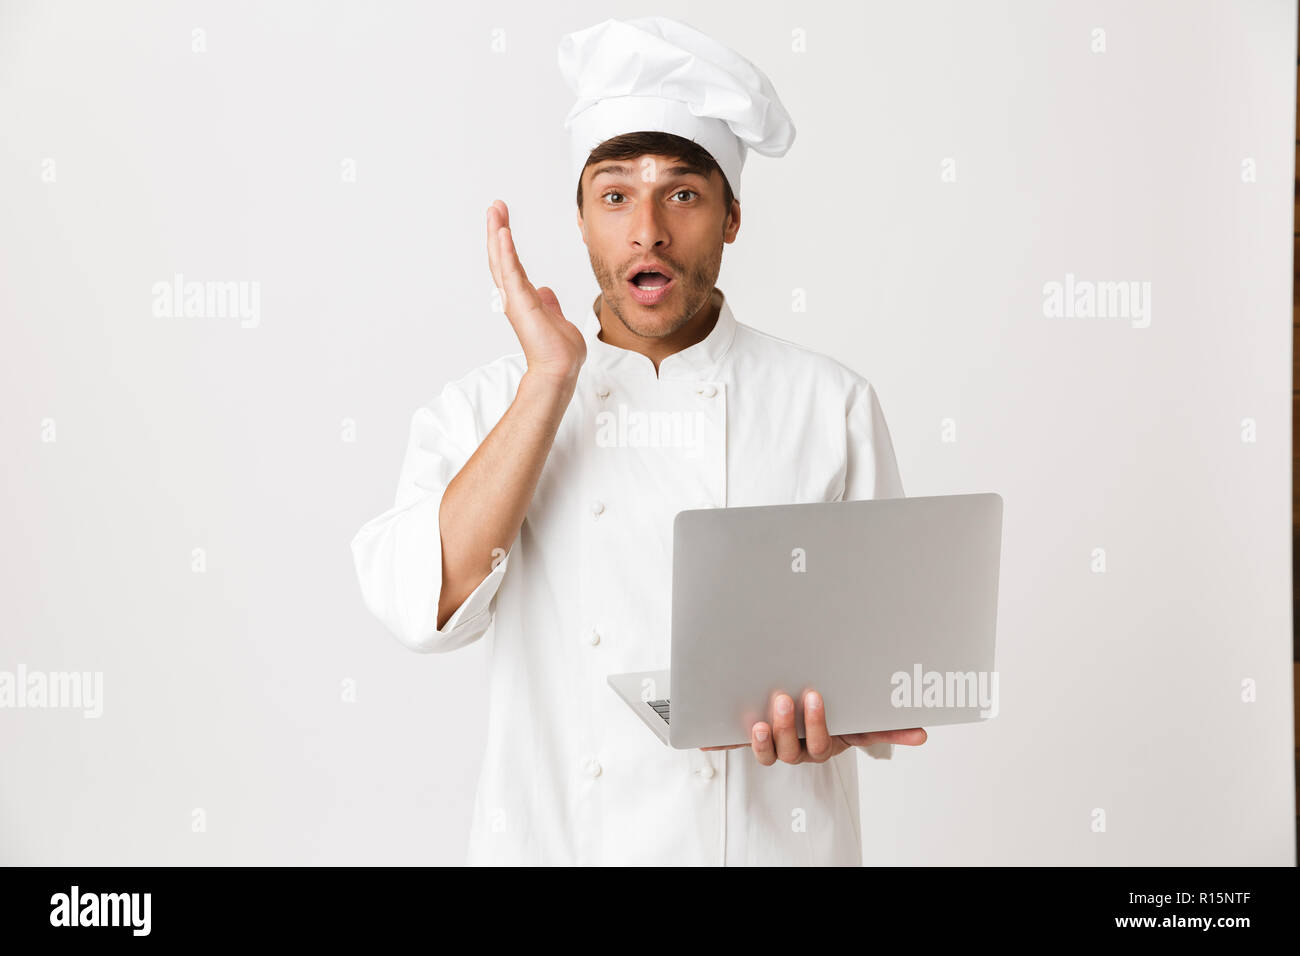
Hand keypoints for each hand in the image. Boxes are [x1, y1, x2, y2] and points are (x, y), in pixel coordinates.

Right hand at [486, 200, 586, 385]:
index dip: (506, 242)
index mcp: (524, 298)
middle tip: (495, 206)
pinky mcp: (519, 303)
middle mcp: (515, 297)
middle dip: (497, 230)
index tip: (503, 221)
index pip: (512, 263)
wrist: (560, 368)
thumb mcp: (557, 318)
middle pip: (501, 257)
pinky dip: (505, 252)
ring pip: (501, 260)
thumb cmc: (559, 351)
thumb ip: (549, 303)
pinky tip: (502, 232)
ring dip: (497, 233)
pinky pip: (510, 272)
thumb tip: (545, 291)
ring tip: (495, 210)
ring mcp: (515, 299)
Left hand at [700, 690, 926, 764]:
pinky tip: (704, 739)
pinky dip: (717, 742)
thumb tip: (922, 736)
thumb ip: (888, 728)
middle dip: (787, 725)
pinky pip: (731, 745)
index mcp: (822, 743)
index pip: (820, 742)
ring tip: (759, 719)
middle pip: (790, 748)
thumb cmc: (837, 716)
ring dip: (761, 737)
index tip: (814, 697)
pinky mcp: (748, 740)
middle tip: (783, 699)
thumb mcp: (861, 720)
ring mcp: (772, 745)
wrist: (806, 709)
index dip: (815, 726)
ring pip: (765, 750)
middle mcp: (796, 748)